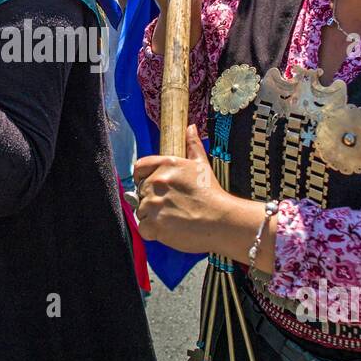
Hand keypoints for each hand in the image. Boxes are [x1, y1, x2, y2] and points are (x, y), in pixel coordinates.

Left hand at [133, 126, 238, 252]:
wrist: (222, 221)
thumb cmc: (213, 194)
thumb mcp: (202, 165)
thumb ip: (193, 145)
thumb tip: (190, 127)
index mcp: (166, 164)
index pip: (139, 167)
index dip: (143, 177)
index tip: (153, 187)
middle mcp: (157, 181)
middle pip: (140, 192)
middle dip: (152, 200)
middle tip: (172, 206)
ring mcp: (153, 203)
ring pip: (141, 211)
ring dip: (153, 217)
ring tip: (173, 218)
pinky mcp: (154, 224)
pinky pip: (143, 228)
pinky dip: (153, 232)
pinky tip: (170, 229)